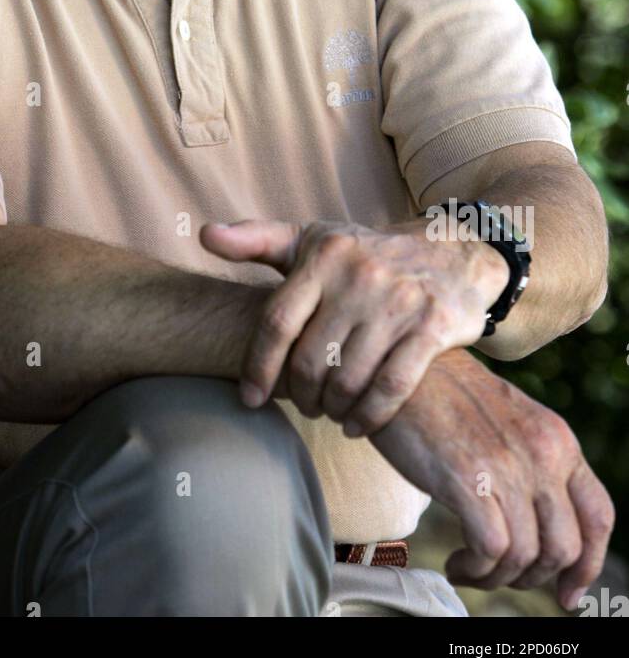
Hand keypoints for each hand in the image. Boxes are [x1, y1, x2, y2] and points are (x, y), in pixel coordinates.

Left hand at [200, 216, 509, 431]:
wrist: (454, 251)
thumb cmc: (367, 254)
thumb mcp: (314, 240)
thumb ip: (257, 240)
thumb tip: (203, 234)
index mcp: (324, 256)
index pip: (277, 321)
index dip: (258, 367)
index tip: (250, 398)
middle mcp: (359, 276)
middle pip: (311, 359)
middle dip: (302, 394)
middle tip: (305, 405)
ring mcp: (398, 302)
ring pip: (348, 378)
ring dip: (334, 409)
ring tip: (331, 413)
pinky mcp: (433, 326)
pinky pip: (391, 387)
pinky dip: (370, 416)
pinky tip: (359, 424)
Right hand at [372, 347, 614, 612]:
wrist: (401, 367)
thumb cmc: (446, 398)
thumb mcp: (509, 423)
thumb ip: (532, 464)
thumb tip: (539, 528)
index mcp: (558, 439)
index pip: (599, 516)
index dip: (589, 565)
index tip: (568, 594)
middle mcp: (543, 454)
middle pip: (565, 547)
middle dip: (534, 577)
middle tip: (500, 574)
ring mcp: (508, 467)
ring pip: (527, 557)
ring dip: (498, 578)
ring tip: (470, 567)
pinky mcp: (469, 480)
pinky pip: (491, 552)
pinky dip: (475, 571)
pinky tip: (456, 563)